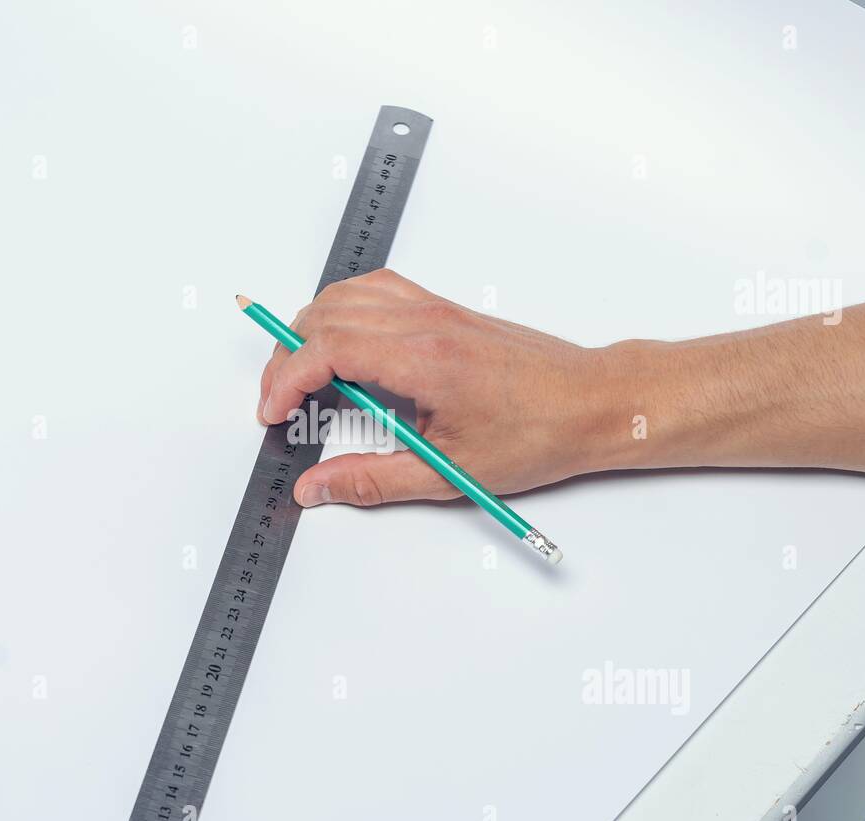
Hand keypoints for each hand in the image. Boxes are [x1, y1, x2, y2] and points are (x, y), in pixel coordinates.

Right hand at [256, 269, 614, 507]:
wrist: (592, 403)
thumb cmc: (539, 433)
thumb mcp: (449, 473)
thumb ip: (372, 480)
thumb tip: (317, 487)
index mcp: (424, 359)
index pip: (327, 348)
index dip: (285, 379)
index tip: (272, 412)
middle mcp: (425, 323)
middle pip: (325, 315)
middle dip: (286, 356)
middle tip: (278, 402)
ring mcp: (434, 310)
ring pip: (345, 294)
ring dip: (309, 328)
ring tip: (300, 374)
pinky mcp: (443, 310)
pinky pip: (376, 289)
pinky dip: (342, 310)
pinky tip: (342, 344)